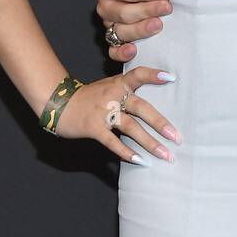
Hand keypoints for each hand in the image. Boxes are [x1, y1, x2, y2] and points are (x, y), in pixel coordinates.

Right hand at [53, 68, 179, 163]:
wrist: (59, 103)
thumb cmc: (90, 97)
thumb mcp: (108, 86)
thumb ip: (127, 90)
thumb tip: (152, 102)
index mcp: (118, 84)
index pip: (138, 75)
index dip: (153, 75)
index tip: (171, 78)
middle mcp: (113, 96)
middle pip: (141, 108)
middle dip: (160, 123)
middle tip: (176, 137)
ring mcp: (104, 112)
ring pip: (131, 127)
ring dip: (149, 142)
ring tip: (165, 155)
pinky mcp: (94, 128)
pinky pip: (113, 142)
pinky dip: (126, 152)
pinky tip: (140, 161)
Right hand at [94, 0, 170, 61]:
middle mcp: (104, 7)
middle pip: (124, 13)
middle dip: (147, 10)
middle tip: (167, 8)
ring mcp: (109, 24)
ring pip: (120, 32)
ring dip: (140, 30)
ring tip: (158, 25)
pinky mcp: (114, 40)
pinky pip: (113, 50)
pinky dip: (121, 53)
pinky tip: (134, 50)